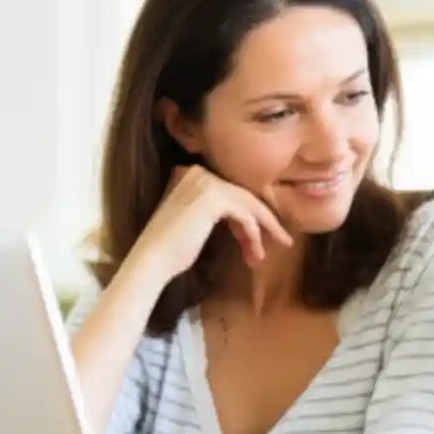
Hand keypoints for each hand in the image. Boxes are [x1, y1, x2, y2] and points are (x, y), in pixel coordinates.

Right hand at [128, 165, 293, 282]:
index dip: (248, 216)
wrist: (153, 260)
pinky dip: (253, 233)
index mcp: (192, 175)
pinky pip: (246, 214)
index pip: (231, 192)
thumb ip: (217, 214)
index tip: (258, 239)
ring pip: (248, 205)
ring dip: (260, 233)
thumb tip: (248, 222)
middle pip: (243, 196)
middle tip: (280, 242)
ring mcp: (207, 183)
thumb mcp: (196, 225)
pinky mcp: (214, 198)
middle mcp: (199, 173)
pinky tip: (254, 251)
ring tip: (260, 257)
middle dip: (262, 223)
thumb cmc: (171, 250)